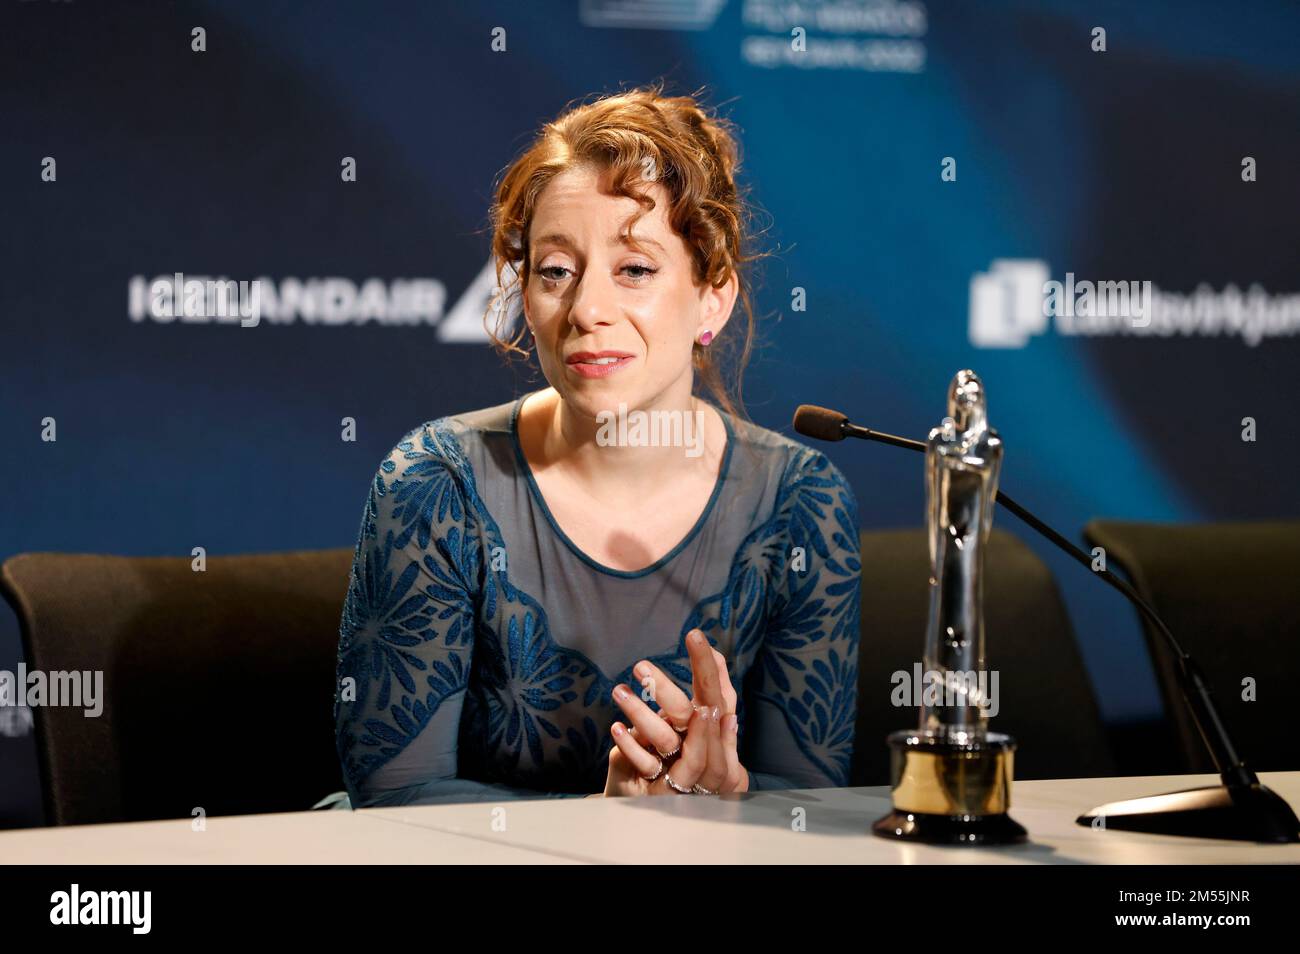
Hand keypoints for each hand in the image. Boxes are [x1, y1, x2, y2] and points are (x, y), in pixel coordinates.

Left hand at [604, 628, 747, 794]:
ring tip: (619, 690)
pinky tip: (615, 727)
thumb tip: (716, 654)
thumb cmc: (692, 763)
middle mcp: (704, 749)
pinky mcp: (660, 788)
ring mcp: (683, 770)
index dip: (707, 664)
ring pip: (665, 739)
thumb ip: (714, 693)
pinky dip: (631, 745)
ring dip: (640, 713)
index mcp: (716, 731)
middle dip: (666, 688)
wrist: (681, 812)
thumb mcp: (706, 729)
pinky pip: (645, 765)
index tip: (694, 635)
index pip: (715, 691)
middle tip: (640, 664)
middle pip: (690, 715)